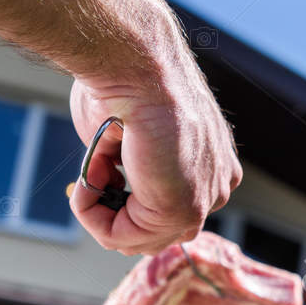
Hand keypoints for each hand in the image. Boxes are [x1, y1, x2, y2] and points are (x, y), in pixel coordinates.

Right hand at [67, 63, 240, 254]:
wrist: (138, 66)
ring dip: (96, 208)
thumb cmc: (128, 84)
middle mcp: (215, 185)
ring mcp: (203, 202)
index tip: (98, 169)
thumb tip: (108, 183)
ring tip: (92, 168)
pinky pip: (119, 236)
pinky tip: (90, 177)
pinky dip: (90, 212)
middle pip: (152, 230)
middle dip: (109, 208)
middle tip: (92, 173)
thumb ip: (129, 167)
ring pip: (134, 238)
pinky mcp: (181, 211)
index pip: (164, 210)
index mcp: (212, 165)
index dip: (119, 196)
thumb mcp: (130, 134)